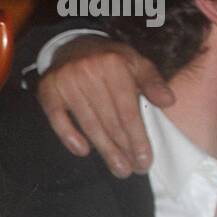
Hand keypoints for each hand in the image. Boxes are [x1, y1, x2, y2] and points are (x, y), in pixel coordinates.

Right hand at [36, 38, 175, 176]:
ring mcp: (67, 82)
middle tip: (130, 170)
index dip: (137, 137)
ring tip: (117, 168)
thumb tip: (168, 101)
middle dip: (122, 149)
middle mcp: (89, 72)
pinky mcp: (48, 91)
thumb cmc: (109, 60)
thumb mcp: (135, 63)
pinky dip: (70, 137)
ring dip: (104, 150)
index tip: (144, 160)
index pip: (127, 110)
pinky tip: (84, 152)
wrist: (73, 45)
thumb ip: (152, 81)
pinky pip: (59, 121)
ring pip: (88, 124)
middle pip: (109, 120)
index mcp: (114, 64)